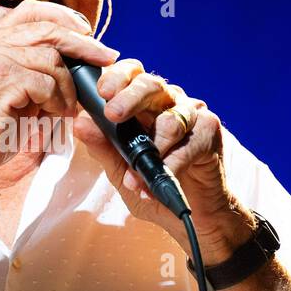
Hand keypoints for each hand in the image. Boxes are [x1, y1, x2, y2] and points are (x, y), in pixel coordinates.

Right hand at [0, 0, 119, 176]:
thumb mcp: (10, 86)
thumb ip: (32, 65)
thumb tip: (76, 55)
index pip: (31, 13)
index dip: (63, 17)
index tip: (86, 31)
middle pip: (48, 30)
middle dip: (83, 45)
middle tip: (106, 58)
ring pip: (52, 59)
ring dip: (67, 87)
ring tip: (64, 108)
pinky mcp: (2, 80)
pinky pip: (47, 84)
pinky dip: (57, 102)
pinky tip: (53, 116)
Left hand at [70, 59, 256, 261]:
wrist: (190, 217)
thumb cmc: (153, 187)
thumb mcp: (120, 170)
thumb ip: (102, 147)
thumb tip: (80, 123)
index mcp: (143, 103)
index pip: (131, 74)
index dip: (117, 77)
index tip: (101, 92)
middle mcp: (168, 102)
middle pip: (151, 84)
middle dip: (130, 97)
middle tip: (113, 114)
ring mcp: (191, 115)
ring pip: (171, 117)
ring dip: (151, 148)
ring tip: (136, 174)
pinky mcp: (210, 132)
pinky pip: (188, 143)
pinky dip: (171, 164)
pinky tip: (161, 178)